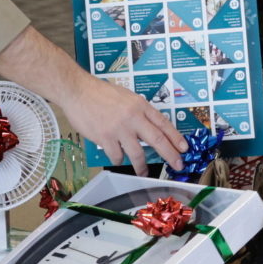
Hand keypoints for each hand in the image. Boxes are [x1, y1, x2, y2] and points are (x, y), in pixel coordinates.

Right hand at [59, 71, 184, 173]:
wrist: (78, 92)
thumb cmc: (101, 93)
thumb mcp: (127, 97)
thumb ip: (138, 111)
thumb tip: (149, 128)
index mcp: (140, 105)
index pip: (163, 123)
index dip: (175, 137)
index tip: (184, 148)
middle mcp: (133, 117)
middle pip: (157, 139)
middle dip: (170, 154)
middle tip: (177, 165)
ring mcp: (119, 129)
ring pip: (137, 153)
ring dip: (142, 165)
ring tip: (144, 171)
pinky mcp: (105, 138)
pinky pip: (117, 155)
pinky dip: (118, 160)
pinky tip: (117, 158)